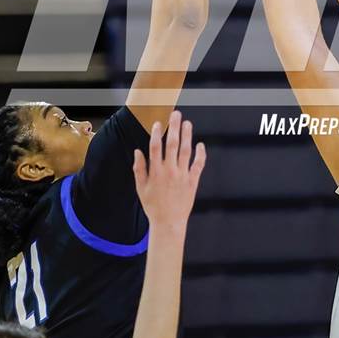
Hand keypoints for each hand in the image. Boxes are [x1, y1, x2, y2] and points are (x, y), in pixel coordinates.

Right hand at [133, 111, 205, 231]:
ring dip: (187, 135)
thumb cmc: (152, 206)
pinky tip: (200, 144)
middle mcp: (169, 171)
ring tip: (187, 123)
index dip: (156, 133)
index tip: (158, 122)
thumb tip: (137, 151)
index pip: (155, 147)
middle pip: (172, 144)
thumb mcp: (140, 188)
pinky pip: (198, 165)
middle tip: (176, 114)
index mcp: (155, 172)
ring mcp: (182, 175)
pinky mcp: (193, 181)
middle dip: (174, 127)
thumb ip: (139, 169)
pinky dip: (200, 154)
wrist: (168, 223)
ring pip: (186, 151)